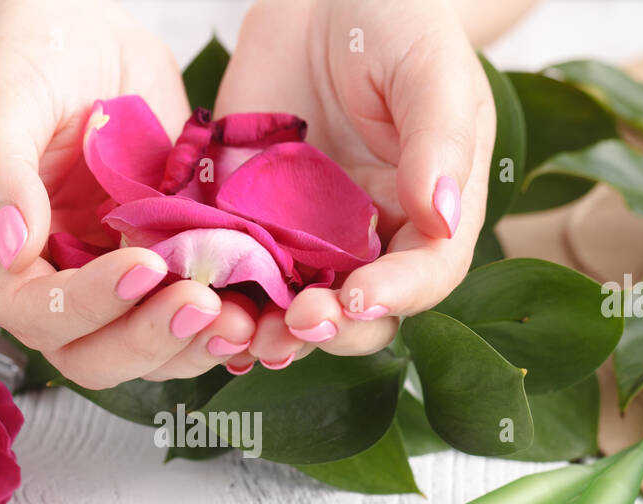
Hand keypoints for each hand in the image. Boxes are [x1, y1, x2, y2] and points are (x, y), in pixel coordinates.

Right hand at [0, 0, 257, 388]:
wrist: (89, 38)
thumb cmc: (31, 59)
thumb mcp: (1, 99)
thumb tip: (12, 246)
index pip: (36, 313)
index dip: (88, 305)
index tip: (143, 267)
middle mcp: (53, 284)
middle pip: (91, 355)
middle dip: (148, 339)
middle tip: (201, 304)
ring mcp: (110, 283)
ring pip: (146, 352)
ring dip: (192, 345)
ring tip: (239, 318)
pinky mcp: (162, 271)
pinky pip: (188, 319)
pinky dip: (221, 324)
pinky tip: (255, 310)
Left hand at [214, 0, 494, 368]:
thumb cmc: (394, 24)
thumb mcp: (429, 71)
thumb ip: (439, 141)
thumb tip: (442, 216)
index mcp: (427, 216)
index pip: (424, 278)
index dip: (396, 296)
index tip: (360, 298)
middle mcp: (369, 243)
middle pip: (356, 317)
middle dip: (327, 329)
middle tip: (297, 323)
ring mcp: (305, 241)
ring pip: (290, 312)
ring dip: (268, 333)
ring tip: (242, 333)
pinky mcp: (248, 226)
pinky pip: (234, 277)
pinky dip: (218, 301)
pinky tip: (199, 309)